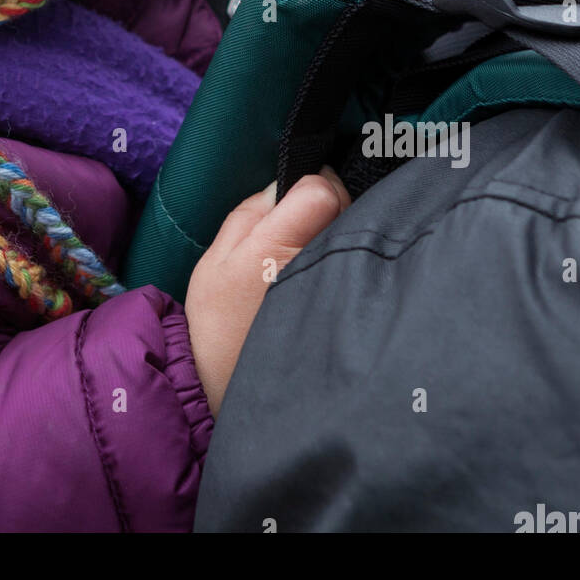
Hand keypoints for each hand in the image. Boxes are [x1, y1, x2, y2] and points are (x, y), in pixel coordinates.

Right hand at [185, 167, 350, 417]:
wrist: (238, 396)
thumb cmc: (220, 326)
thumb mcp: (215, 261)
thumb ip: (250, 212)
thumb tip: (284, 183)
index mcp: (280, 245)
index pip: (324, 188)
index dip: (309, 185)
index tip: (292, 199)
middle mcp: (323, 263)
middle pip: (346, 205)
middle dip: (326, 204)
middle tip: (297, 229)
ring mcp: (345, 288)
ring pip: (357, 231)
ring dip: (340, 231)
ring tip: (309, 257)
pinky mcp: (357, 309)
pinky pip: (363, 265)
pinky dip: (350, 260)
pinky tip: (327, 278)